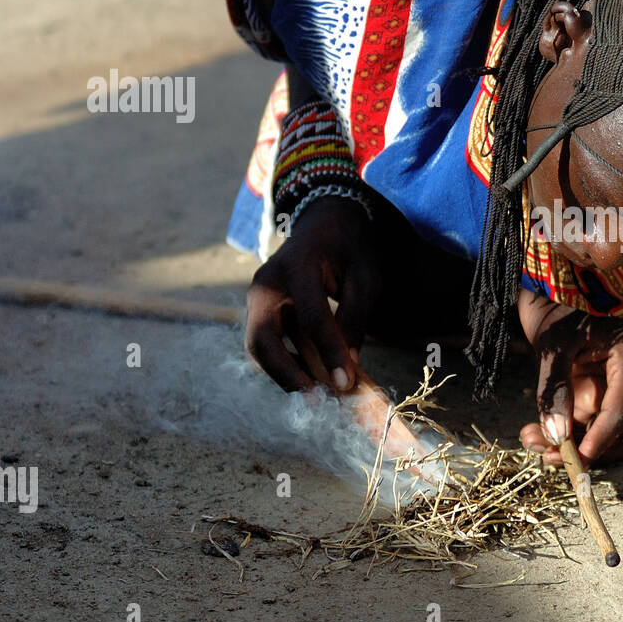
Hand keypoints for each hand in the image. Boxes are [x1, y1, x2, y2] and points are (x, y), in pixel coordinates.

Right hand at [245, 197, 380, 392]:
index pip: (312, 317)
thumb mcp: (365, 278)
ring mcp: (257, 295)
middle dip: (287, 374)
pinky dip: (284, 363)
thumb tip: (347, 370)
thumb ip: (354, 320)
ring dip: (283, 374)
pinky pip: (265, 342)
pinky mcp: (259, 308)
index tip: (346, 384)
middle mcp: (267, 281)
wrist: (325, 221)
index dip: (329, 353)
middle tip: (317, 401)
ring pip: (258, 345)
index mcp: (298, 264)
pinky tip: (310, 379)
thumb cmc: (350, 247)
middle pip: (263, 338)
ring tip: (316, 397)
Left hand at [517, 289, 622, 466]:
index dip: (599, 442)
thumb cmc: (560, 302)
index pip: (621, 414)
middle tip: (548, 456)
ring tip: (530, 440)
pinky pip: (579, 427)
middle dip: (586, 451)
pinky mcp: (588, 394)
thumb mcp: (556, 341)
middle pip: (620, 435)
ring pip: (597, 436)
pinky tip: (532, 432)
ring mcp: (607, 390)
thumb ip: (555, 387)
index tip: (573, 459)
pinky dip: (558, 435)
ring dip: (568, 447)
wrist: (549, 285)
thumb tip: (556, 436)